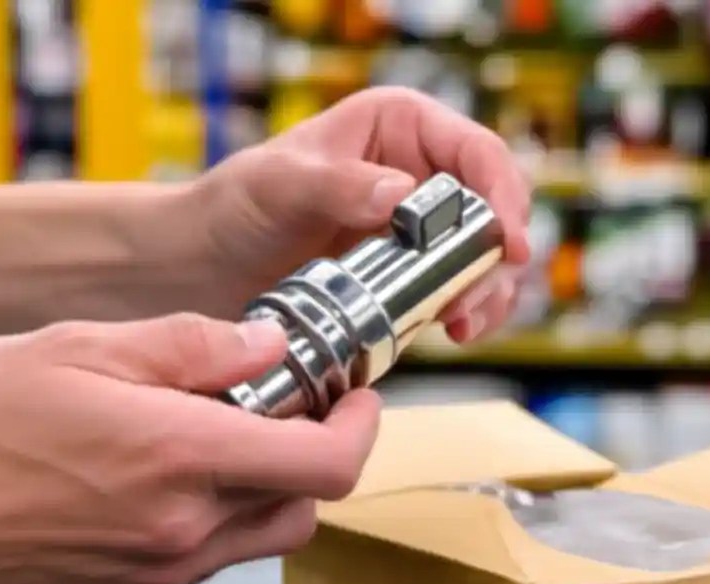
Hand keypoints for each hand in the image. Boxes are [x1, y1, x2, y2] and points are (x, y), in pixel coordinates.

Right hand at [0, 313, 380, 583]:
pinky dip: (213, 519)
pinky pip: (205, 561)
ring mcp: (155, 573)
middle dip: (314, 453)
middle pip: (305, 505)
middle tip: (285, 407)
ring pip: (260, 537)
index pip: (327, 463)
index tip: (357, 397)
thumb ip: (191, 345)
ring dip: (266, 488)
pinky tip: (164, 479)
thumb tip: (266, 345)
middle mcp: (181, 529)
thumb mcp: (81, 345)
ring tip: (218, 438)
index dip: (363, 426)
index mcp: (179, 457)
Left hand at [188, 87, 531, 342]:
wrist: (201, 270)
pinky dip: (467, 312)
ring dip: (488, 291)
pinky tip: (451, 330)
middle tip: (475, 298)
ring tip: (462, 322)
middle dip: (497, 256)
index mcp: (400, 126)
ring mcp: (419, 229)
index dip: (503, 196)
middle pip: (494, 210)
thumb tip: (399, 194)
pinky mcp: (410, 276)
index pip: (477, 152)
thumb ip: (337, 184)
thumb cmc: (232, 208)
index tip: (507, 242)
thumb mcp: (278, 186)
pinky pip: (460, 292)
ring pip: (487, 256)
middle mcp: (420, 172)